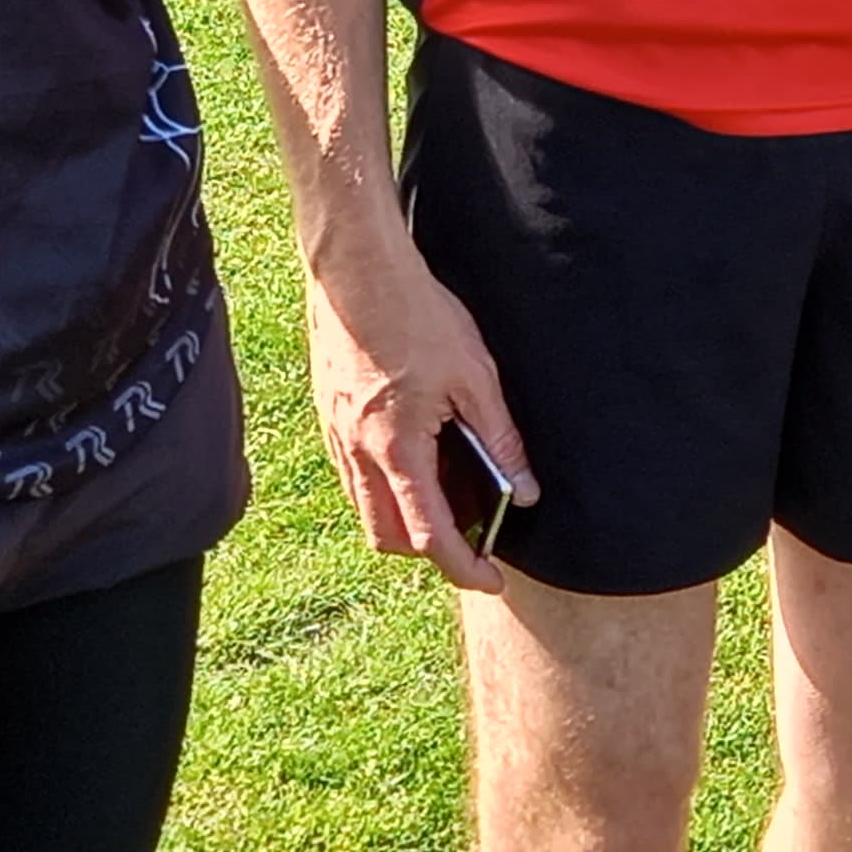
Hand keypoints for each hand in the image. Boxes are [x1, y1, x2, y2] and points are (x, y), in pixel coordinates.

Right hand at [304, 250, 540, 592]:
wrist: (356, 271)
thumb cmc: (416, 315)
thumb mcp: (475, 376)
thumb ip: (500, 439)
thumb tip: (523, 489)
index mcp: (398, 449)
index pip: (429, 536)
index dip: (463, 566)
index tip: (489, 580)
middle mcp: (358, 454)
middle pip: (389, 537)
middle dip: (429, 551)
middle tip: (472, 534)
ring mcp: (336, 438)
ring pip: (367, 509)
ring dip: (406, 519)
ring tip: (451, 493)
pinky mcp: (329, 419)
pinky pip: (354, 477)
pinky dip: (386, 487)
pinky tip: (418, 457)